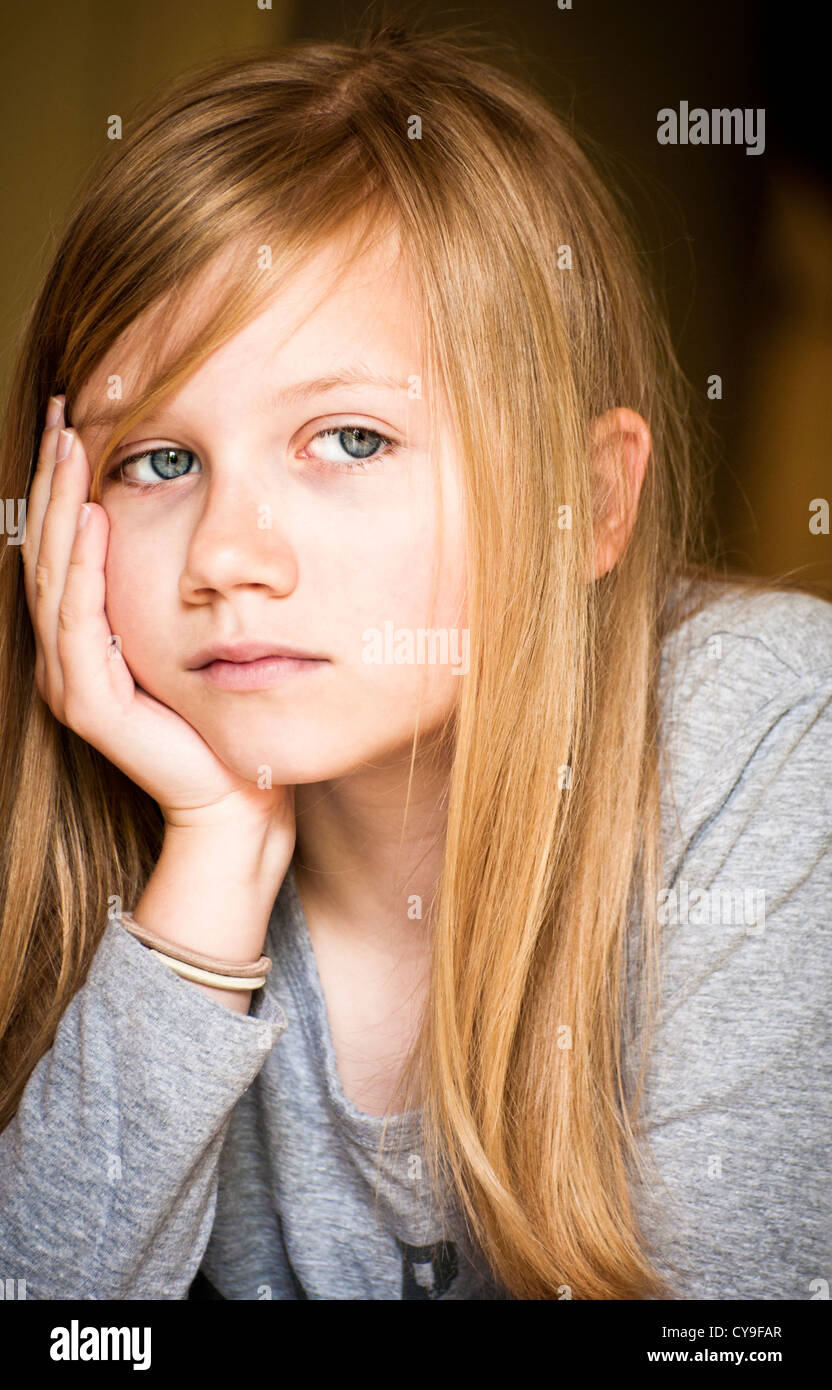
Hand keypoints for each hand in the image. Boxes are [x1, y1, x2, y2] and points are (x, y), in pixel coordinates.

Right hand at [21, 396, 295, 845]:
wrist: (237, 794)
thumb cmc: (224, 714)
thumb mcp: (196, 636)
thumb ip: (174, 589)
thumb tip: (193, 520)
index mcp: (86, 638)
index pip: (65, 548)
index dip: (63, 485)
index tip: (76, 423)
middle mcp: (67, 655)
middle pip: (48, 551)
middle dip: (53, 480)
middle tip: (63, 414)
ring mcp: (72, 679)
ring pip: (54, 576)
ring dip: (59, 507)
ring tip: (70, 447)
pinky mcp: (90, 704)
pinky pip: (79, 622)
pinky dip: (83, 567)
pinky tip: (92, 519)